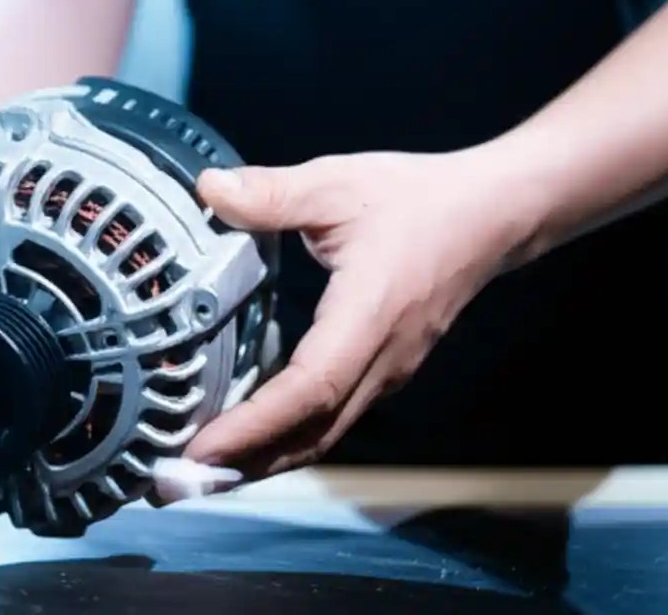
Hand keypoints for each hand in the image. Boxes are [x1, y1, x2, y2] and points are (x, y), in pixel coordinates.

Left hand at [178, 151, 536, 484]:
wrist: (492, 216)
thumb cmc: (418, 199)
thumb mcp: (336, 183)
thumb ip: (270, 193)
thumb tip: (207, 190)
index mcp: (367, 318)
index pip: (308, 390)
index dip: (253, 426)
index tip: (200, 451)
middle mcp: (380, 361)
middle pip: (309, 435)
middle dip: (242, 465)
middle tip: (175, 485)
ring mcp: (386, 373)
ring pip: (320, 437)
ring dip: (260, 461)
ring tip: (199, 477)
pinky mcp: (383, 372)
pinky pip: (329, 421)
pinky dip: (283, 441)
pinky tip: (246, 441)